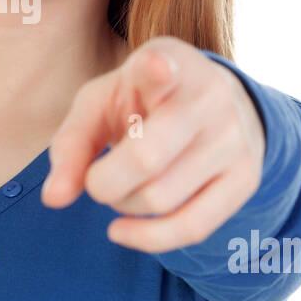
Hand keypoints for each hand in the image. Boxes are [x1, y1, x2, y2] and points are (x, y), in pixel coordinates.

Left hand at [41, 36, 266, 251]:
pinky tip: (121, 231)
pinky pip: (193, 227)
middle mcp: (209, 96)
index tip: (157, 67)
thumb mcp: (100, 104)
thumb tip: (54, 199)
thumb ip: (71, 144)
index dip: (158, 69)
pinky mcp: (246, 177)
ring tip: (123, 187)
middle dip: (103, 183)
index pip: (163, 66)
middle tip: (97, 179)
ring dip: (124, 205)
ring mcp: (234, 137)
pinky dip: (148, 239)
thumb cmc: (141, 101)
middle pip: (144, 160)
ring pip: (160, 198)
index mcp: (167, 62)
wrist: (213, 100)